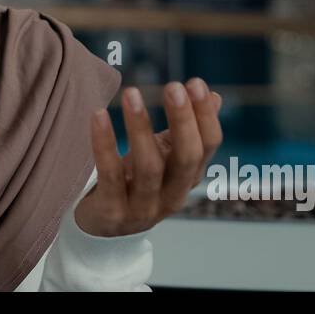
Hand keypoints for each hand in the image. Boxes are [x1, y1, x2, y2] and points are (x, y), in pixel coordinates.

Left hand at [74, 78, 222, 236]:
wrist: (102, 229)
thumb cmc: (136, 184)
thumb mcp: (165, 157)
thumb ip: (186, 130)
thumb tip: (216, 96)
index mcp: (188, 179)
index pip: (207, 147)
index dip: (205, 116)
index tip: (195, 83)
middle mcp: (172, 196)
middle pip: (186, 158)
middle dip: (183, 121)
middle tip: (174, 86)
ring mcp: (143, 208)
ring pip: (149, 167)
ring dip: (141, 127)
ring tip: (132, 93)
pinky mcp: (112, 211)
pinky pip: (110, 174)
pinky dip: (104, 143)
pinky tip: (98, 115)